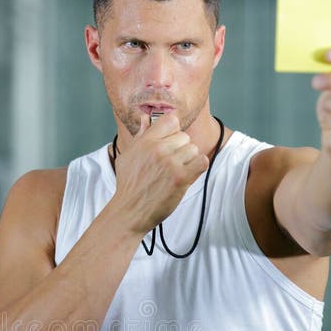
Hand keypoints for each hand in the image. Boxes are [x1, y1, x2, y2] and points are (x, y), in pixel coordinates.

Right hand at [113, 113, 208, 234]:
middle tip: (170, 165)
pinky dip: (198, 168)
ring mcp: (170, 163)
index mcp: (145, 141)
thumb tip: (146, 118)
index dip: (173, 132)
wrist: (129, 211)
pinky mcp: (180, 177)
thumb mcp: (128, 156)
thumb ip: (140, 136)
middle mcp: (158, 149)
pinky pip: (202, 162)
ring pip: (194, 149)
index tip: (170, 143)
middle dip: (180, 150)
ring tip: (176, 173)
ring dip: (189, 161)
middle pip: (184, 136)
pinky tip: (187, 175)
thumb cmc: (129, 186)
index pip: (171, 120)